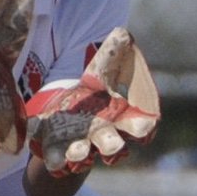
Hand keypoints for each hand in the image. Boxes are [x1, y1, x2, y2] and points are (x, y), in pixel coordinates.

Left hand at [26, 27, 160, 175]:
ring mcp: (81, 147)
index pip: (139, 128)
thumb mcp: (101, 73)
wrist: (65, 123)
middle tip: (113, 147)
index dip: (144, 130)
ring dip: (81, 155)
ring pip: (84, 156)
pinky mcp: (57, 153)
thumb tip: (124, 33)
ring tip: (78, 153)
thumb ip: (112, 56)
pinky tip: (50, 157)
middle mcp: (104, 137)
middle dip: (113, 147)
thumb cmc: (93, 96)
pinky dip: (55, 160)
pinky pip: (57, 162)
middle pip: (113, 147)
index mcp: (121, 119)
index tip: (146, 128)